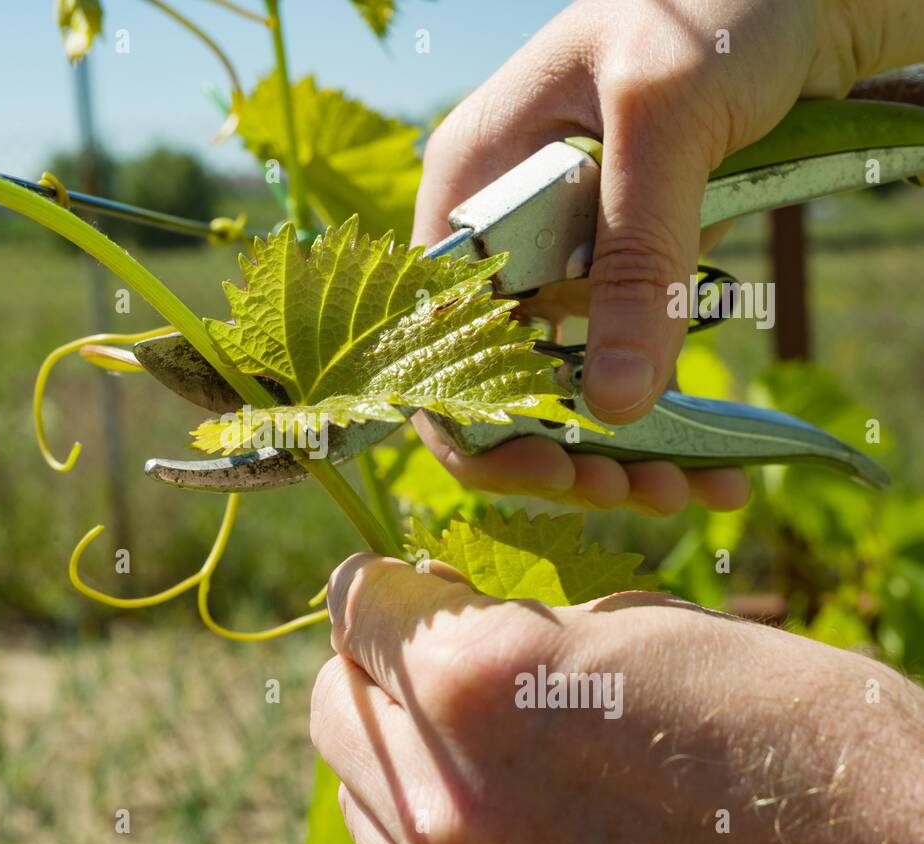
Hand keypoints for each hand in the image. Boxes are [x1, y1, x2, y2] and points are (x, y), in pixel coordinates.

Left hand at [310, 554, 923, 843]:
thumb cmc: (779, 730)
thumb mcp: (632, 629)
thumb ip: (505, 622)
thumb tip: (432, 608)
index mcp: (475, 682)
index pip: (357, 602)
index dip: (391, 584)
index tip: (419, 585)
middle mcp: (439, 792)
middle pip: (337, 698)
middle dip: (383, 664)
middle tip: (450, 655)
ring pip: (358, 783)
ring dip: (400, 744)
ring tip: (486, 735)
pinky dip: (425, 814)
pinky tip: (498, 798)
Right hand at [413, 0, 911, 512]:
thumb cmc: (713, 5)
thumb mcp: (666, 117)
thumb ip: (638, 253)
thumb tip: (616, 408)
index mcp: (470, 180)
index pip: (431, 331)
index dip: (475, 420)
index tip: (555, 468)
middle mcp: (500, 227)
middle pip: (496, 376)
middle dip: (561, 451)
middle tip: (641, 493)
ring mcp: (560, 252)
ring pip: (562, 384)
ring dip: (619, 453)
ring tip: (690, 488)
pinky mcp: (618, 267)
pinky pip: (621, 360)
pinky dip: (663, 420)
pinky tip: (713, 462)